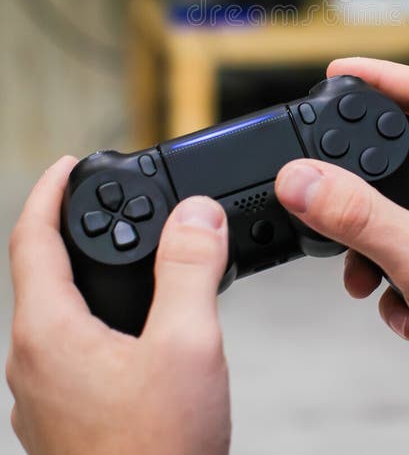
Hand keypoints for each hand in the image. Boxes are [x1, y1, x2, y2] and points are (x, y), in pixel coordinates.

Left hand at [6, 157, 230, 454]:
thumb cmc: (156, 454)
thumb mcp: (188, 346)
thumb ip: (190, 270)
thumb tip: (195, 213)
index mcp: (48, 333)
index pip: (30, 238)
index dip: (50, 190)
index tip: (70, 164)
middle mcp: (31, 363)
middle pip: (41, 275)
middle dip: (72, 232)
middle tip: (108, 206)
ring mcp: (42, 397)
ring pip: (54, 317)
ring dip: (85, 279)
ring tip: (130, 261)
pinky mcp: (62, 421)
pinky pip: (68, 352)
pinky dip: (94, 321)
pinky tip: (134, 333)